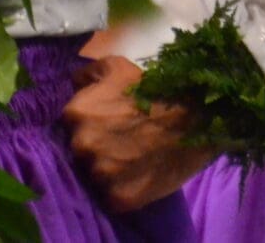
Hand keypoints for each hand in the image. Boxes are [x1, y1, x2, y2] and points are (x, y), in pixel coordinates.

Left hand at [63, 56, 217, 211]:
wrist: (195, 118)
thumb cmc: (155, 88)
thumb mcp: (118, 67)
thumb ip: (89, 73)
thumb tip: (73, 81)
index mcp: (77, 113)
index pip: (69, 123)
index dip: (87, 124)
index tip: (103, 123)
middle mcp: (83, 145)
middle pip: (79, 151)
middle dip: (95, 147)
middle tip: (118, 142)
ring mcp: (101, 174)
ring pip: (95, 176)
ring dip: (107, 171)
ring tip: (130, 161)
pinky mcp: (120, 198)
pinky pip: (112, 197)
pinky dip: (122, 191)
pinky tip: (137, 178)